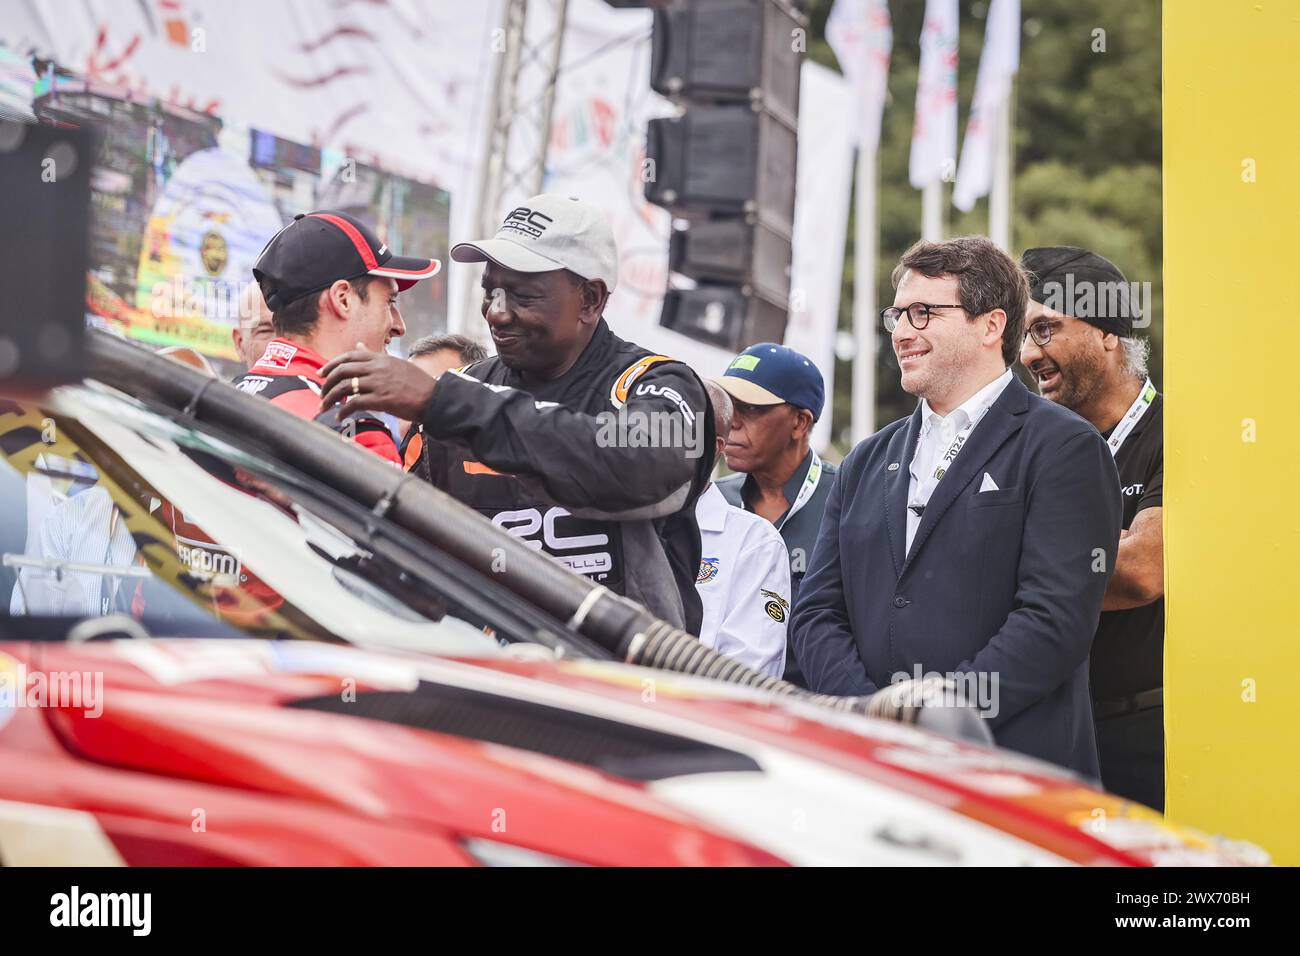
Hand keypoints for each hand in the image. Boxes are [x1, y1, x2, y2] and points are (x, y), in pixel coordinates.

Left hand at [319, 346, 437, 421]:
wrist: (434, 398)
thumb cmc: (417, 383)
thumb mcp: (396, 363)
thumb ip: (375, 356)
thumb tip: (359, 345)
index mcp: (381, 358)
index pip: (349, 356)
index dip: (332, 364)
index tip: (322, 374)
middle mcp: (377, 368)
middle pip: (342, 371)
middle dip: (327, 383)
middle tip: (321, 394)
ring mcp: (378, 383)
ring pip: (344, 387)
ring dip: (330, 398)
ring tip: (325, 407)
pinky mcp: (381, 400)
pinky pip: (354, 403)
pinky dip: (343, 410)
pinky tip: (340, 416)